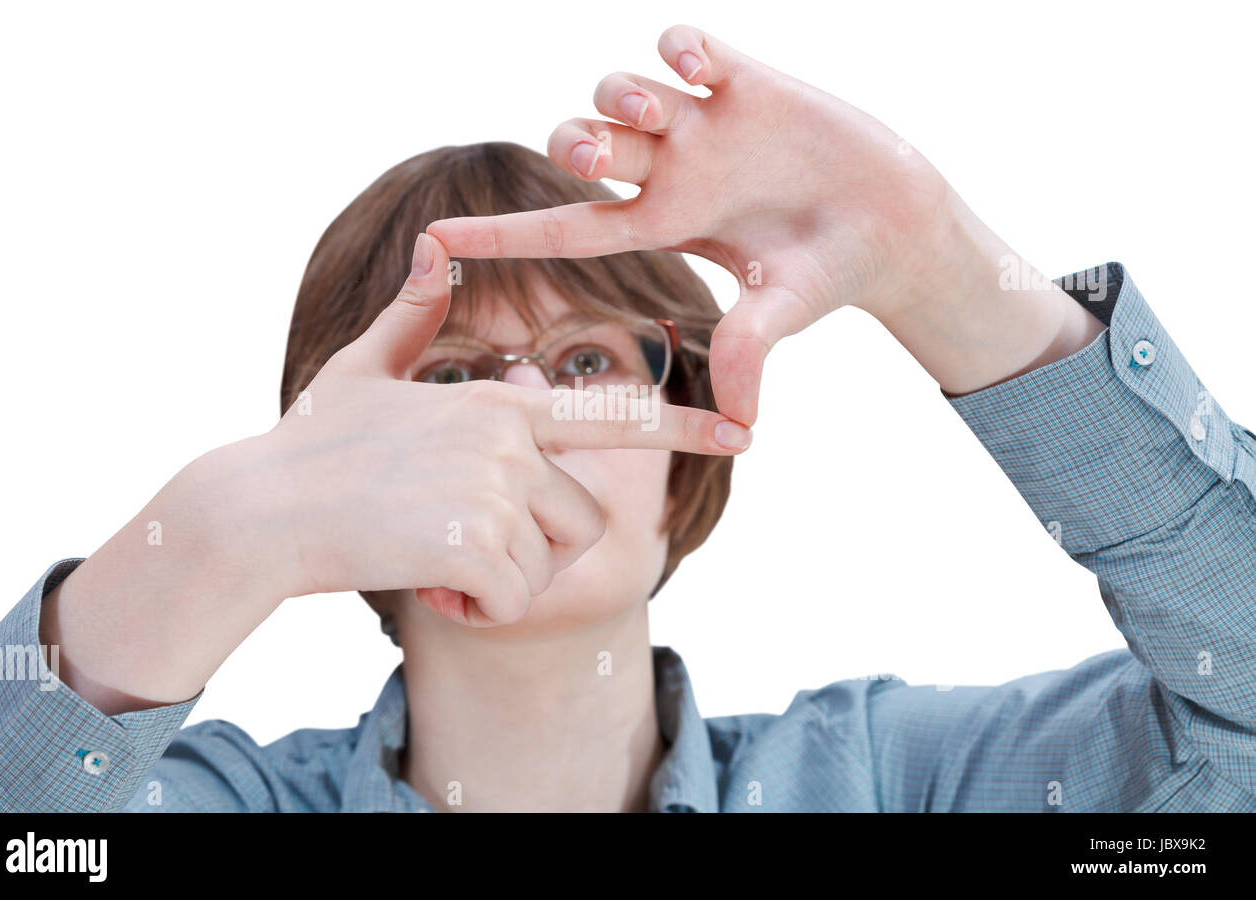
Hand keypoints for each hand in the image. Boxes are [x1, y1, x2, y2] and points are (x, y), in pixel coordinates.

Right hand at [244, 232, 747, 626]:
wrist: (259, 510)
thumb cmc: (311, 445)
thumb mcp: (365, 370)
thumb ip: (414, 316)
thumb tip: (436, 248)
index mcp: (501, 402)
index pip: (614, 414)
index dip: (686, 425)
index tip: (745, 432)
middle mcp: (511, 438)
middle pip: (583, 520)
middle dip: (533, 548)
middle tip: (458, 543)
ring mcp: (497, 489)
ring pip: (549, 564)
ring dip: (498, 579)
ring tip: (430, 554)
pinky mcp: (477, 543)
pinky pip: (515, 601)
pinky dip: (476, 608)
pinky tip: (425, 582)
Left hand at [425, 25, 962, 424]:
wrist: (892, 224)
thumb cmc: (829, 272)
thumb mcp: (783, 309)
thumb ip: (753, 349)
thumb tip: (745, 425)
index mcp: (662, 225)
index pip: (564, 228)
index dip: (499, 233)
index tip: (433, 238)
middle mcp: (670, 172)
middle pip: (585, 145)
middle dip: (576, 144)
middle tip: (594, 156)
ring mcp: (703, 124)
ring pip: (623, 93)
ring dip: (619, 95)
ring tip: (648, 107)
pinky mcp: (745, 82)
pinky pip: (688, 48)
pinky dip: (678, 48)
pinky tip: (692, 63)